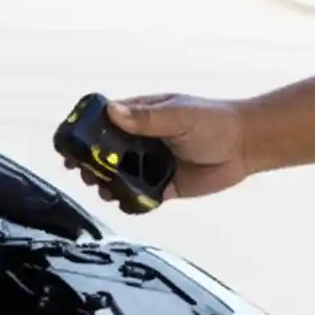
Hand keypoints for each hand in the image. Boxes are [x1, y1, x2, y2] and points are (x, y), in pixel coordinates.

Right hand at [63, 94, 250, 205]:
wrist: (246, 146)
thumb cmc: (213, 122)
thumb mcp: (179, 116)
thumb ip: (146, 118)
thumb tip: (112, 111)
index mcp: (140, 117)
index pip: (102, 122)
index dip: (83, 134)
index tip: (68, 147)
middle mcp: (140, 141)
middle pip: (104, 154)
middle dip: (90, 164)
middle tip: (85, 173)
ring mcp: (149, 164)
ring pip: (118, 177)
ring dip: (106, 185)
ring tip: (104, 190)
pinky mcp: (161, 187)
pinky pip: (138, 197)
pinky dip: (128, 201)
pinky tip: (123, 203)